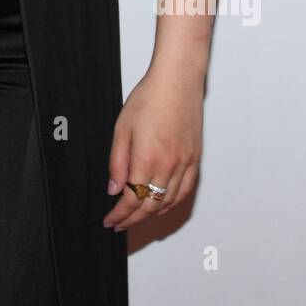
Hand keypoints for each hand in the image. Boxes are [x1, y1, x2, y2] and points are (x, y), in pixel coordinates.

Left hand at [103, 63, 203, 230]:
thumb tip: (113, 190)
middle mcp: (169, 166)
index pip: (132, 199)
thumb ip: (117, 162)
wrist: (177, 82)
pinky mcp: (195, 159)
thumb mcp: (122, 128)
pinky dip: (172, 204)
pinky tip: (162, 206)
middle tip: (119, 224)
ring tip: (136, 218)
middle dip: (132, 219)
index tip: (110, 221)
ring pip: (168, 202)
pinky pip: (185, 191)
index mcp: (147, 159)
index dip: (120, 214)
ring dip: (151, 214)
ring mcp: (185, 164)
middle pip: (150, 206)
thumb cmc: (148, 99)